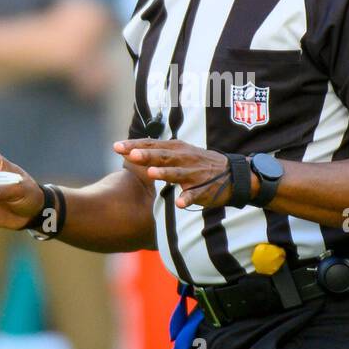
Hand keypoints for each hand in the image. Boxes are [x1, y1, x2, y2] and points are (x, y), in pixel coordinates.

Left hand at [114, 138, 251, 208]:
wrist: (232, 174)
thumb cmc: (198, 163)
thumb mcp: (180, 153)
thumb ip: (158, 153)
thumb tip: (131, 151)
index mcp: (176, 149)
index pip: (152, 145)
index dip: (135, 146)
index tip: (116, 146)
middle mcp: (184, 159)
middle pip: (163, 156)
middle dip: (147, 155)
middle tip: (131, 155)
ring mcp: (194, 174)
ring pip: (177, 174)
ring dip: (165, 173)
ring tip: (151, 174)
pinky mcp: (204, 189)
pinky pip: (195, 195)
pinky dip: (187, 198)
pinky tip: (179, 203)